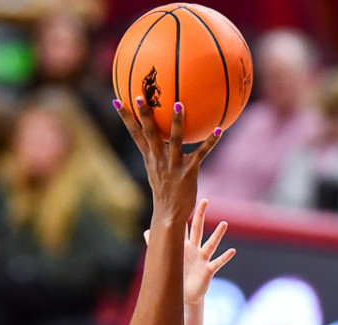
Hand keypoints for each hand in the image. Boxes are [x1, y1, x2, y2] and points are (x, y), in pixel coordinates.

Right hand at [115, 97, 221, 225]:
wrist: (169, 215)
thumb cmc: (165, 192)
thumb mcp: (156, 171)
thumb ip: (157, 153)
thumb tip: (159, 139)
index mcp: (149, 157)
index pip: (135, 134)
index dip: (126, 118)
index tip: (118, 101)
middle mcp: (158, 159)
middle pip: (150, 133)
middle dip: (144, 114)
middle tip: (141, 96)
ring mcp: (173, 165)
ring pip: (174, 140)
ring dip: (176, 122)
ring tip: (179, 104)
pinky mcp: (188, 171)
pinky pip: (201, 153)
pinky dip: (211, 142)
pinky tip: (219, 129)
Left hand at [144, 199, 234, 305]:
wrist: (184, 295)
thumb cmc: (176, 276)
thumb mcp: (165, 260)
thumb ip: (156, 245)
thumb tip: (146, 231)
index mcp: (184, 246)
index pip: (183, 227)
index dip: (183, 215)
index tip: (184, 201)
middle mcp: (194, 249)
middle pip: (197, 229)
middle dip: (200, 215)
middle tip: (204, 201)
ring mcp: (202, 259)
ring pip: (211, 244)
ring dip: (218, 234)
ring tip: (224, 224)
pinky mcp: (208, 270)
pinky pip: (218, 262)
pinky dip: (225, 257)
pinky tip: (231, 251)